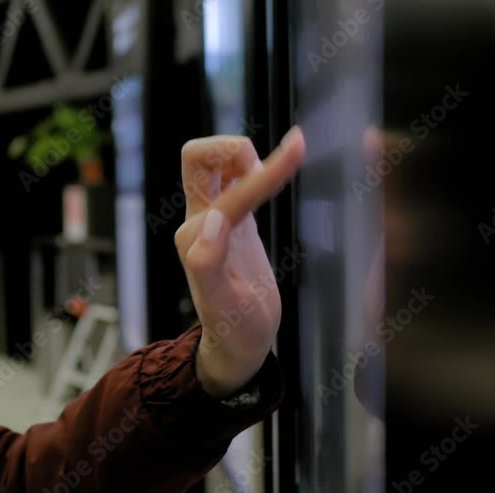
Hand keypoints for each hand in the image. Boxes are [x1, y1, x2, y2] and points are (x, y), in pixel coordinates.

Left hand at [174, 127, 305, 396]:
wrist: (239, 343)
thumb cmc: (234, 330)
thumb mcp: (222, 305)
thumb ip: (208, 262)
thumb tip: (212, 217)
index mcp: (195, 237)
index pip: (232, 193)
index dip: (266, 172)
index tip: (299, 147)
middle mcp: (200, 221)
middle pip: (197, 158)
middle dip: (231, 148)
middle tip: (261, 167)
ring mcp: (216, 217)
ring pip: (215, 164)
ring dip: (242, 154)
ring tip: (274, 168)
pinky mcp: (235, 221)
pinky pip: (236, 180)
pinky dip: (255, 166)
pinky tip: (278, 170)